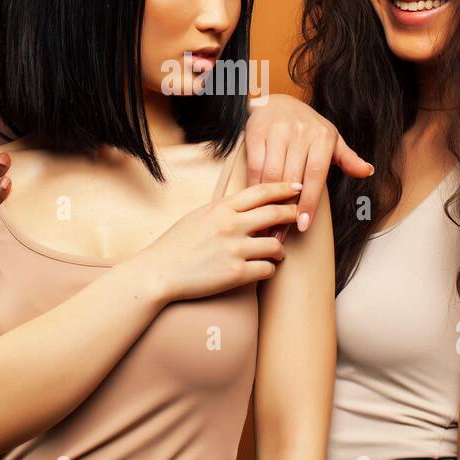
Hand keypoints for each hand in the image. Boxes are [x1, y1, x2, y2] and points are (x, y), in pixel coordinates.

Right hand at [124, 181, 304, 303]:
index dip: (283, 188)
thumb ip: (223, 208)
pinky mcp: (237, 273)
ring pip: (277, 245)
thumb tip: (243, 204)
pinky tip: (263, 269)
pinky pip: (267, 269)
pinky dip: (269, 269)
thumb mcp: (198, 215)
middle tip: (300, 216)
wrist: (159, 271)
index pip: (261, 192)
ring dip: (280, 249)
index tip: (297, 187)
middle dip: (293, 213)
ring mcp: (235, 249)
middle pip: (276, 214)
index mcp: (222, 208)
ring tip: (277, 253)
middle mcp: (232, 225)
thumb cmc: (176, 244)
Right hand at [246, 94, 372, 234]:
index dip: (309, 202)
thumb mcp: (330, 138)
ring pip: (272, 174)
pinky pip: (255, 166)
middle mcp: (300, 132)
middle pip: (292, 178)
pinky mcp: (256, 131)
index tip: (302, 224)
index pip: (316, 175)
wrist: (277, 101)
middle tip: (281, 234)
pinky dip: (254, 186)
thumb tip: (368, 171)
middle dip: (286, 209)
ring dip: (268, 202)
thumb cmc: (307, 126)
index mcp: (322, 137)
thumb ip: (347, 158)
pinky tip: (254, 202)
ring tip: (266, 225)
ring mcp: (277, 131)